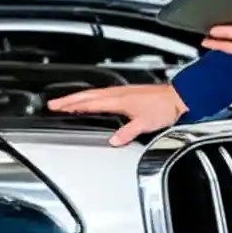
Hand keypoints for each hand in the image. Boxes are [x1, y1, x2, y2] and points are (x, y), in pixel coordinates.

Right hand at [46, 84, 187, 145]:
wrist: (177, 98)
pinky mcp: (126, 93)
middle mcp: (118, 93)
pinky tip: (90, 101)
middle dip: (69, 99)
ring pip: (94, 94)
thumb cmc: (163, 107)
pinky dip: (91, 97)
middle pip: (88, 96)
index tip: (58, 107)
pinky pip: (102, 94)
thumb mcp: (145, 124)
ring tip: (66, 102)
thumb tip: (114, 140)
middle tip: (54, 103)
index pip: (89, 103)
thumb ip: (127, 133)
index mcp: (118, 100)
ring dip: (78, 97)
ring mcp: (121, 92)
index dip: (73, 105)